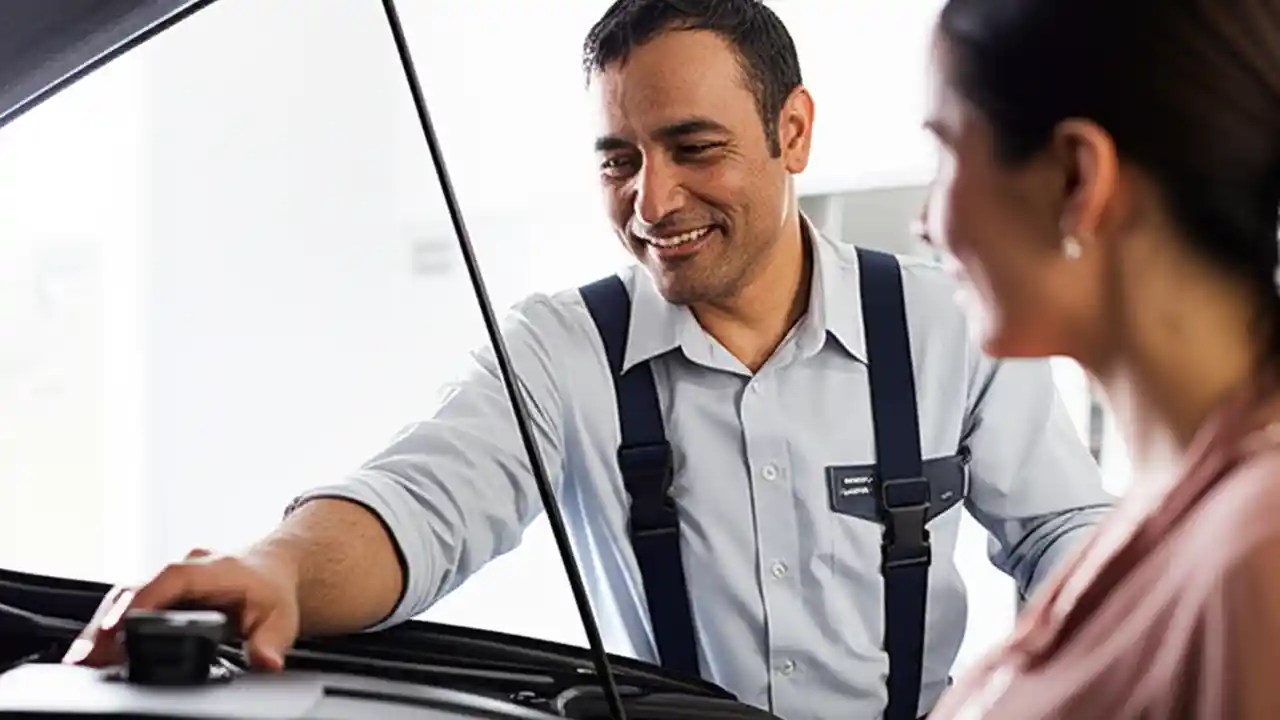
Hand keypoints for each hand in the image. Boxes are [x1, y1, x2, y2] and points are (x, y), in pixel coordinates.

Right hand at [62, 547, 300, 671]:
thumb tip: (266, 661)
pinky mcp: (158, 592)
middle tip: (89, 655)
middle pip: (138, 588)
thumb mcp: (282, 618)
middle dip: (110, 620)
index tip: (122, 627)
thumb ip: (270, 642)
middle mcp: (186, 568)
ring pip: (127, 596)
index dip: (145, 600)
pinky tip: (94, 650)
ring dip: (103, 625)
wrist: (270, 569)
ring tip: (83, 658)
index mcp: (214, 568)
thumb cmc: (272, 590)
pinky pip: (128, 604)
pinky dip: (110, 625)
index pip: (173, 578)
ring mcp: (169, 579)